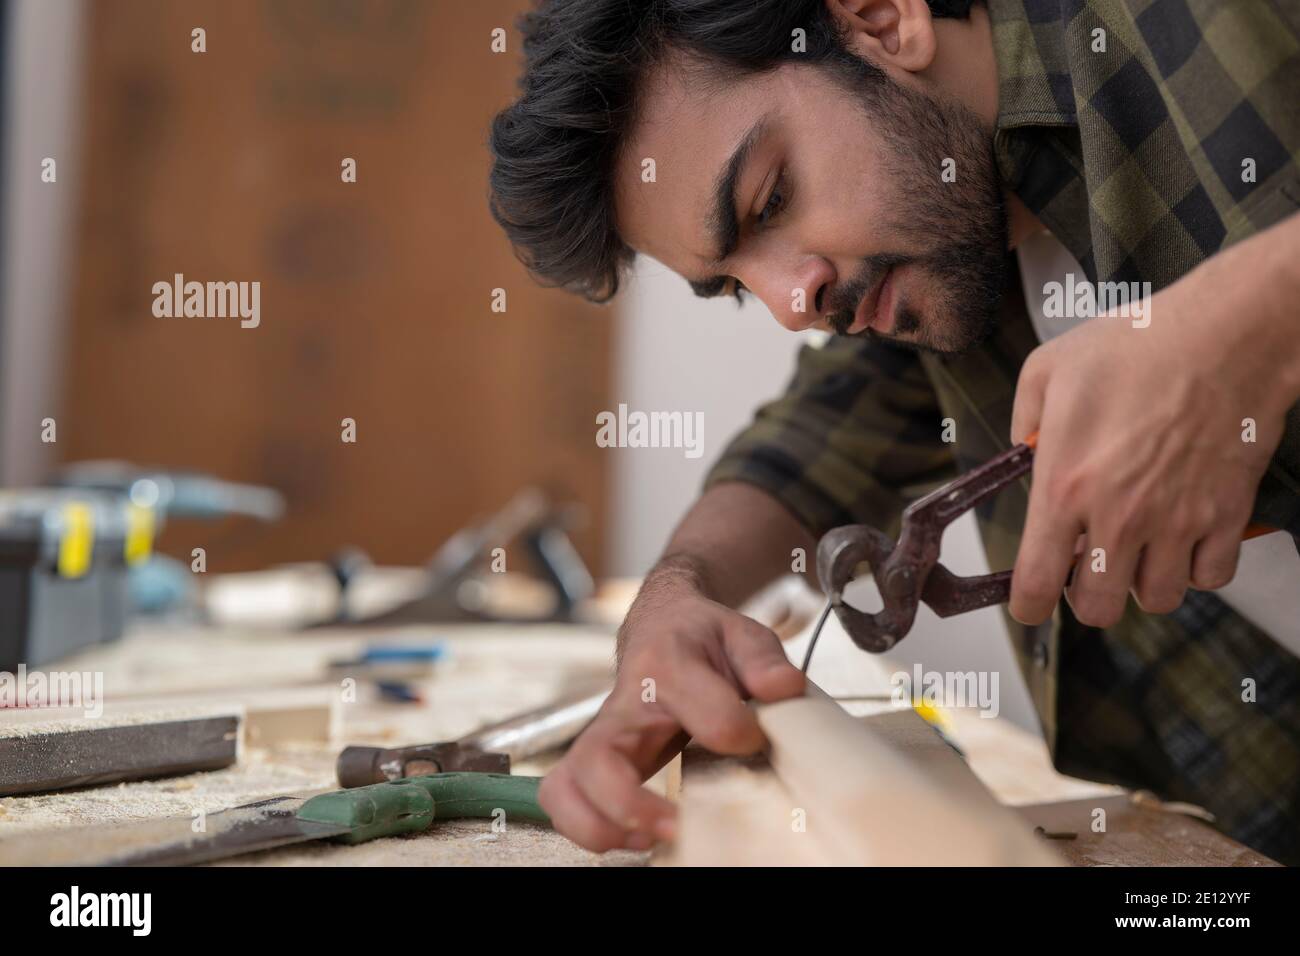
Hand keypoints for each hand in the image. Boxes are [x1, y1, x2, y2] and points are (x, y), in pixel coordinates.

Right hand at [537, 574, 804, 850]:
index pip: (701, 710)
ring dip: (600, 826)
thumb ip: (764, 659)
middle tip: (677, 825)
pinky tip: (635, 835)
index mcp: (666, 665)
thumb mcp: (741, 633)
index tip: (757, 739)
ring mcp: (602, 735)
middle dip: (630, 804)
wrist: (662, 627)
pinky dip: (587, 827)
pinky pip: (564, 798)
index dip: (737, 732)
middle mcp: (623, 705)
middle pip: (596, 759)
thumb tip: (784, 688)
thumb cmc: (702, 639)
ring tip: (650, 838)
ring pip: (565, 787)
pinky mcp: (593, 759)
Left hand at [1009, 263, 1298, 627]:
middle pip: (1098, 608)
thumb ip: (1023, 421)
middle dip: (1086, 597)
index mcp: (1064, 487)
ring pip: (1157, 599)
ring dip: (1142, 581)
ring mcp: (1177, 521)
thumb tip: (1023, 451)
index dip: (1027, 605)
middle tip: (1087, 568)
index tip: (1029, 602)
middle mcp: (1118, 516)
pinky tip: (1184, 537)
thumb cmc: (1136, 346)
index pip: (1037, 583)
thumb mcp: (1047, 370)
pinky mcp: (1226, 515)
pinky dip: (1197, 568)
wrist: (1225, 335)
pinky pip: (1211, 577)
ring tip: (1138, 549)